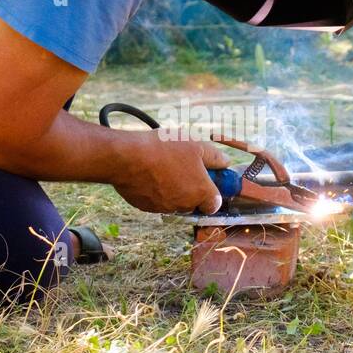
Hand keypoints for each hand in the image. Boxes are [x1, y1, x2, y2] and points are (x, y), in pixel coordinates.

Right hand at [112, 134, 229, 214]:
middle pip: (193, 202)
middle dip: (190, 189)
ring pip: (173, 202)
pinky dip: (155, 191)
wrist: (127, 157)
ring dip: (172, 189)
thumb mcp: (195, 144)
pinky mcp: (145, 207)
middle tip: (182, 167)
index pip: (213, 204)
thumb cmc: (164, 149)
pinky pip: (155, 201)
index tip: (206, 179)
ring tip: (163, 166)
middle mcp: (184, 205)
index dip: (211, 192)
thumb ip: (214, 156)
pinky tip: (149, 173)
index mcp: (200, 192)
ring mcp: (164, 208)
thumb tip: (226, 162)